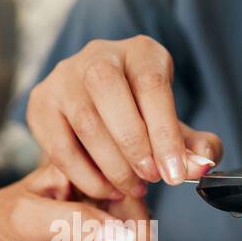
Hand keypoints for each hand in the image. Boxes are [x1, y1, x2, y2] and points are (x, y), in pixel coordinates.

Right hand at [27, 35, 222, 198]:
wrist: (100, 111)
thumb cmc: (144, 119)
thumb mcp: (174, 128)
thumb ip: (193, 148)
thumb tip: (201, 166)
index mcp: (140, 52)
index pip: (152, 84)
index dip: (164, 133)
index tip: (174, 173)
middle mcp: (97, 54)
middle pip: (109, 90)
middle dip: (133, 144)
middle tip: (150, 179)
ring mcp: (63, 77)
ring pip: (84, 120)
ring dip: (111, 164)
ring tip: (132, 188)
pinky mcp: (40, 103)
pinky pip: (59, 145)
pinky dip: (84, 175)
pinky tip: (106, 189)